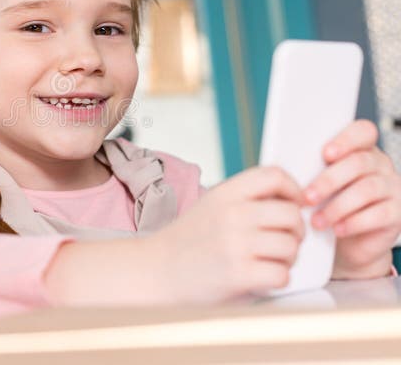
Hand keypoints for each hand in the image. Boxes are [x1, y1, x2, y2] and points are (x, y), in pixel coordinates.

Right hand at [156, 167, 304, 302]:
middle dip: (295, 230)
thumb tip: (291, 200)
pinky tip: (262, 277)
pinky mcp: (239, 274)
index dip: (293, 189)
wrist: (157, 269)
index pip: (274, 175)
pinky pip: (282, 274)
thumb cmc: (188, 240)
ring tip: (270, 260)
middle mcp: (232, 214)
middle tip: (285, 239)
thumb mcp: (212, 205)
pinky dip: (278, 278)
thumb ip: (246, 199)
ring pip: (290, 246)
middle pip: (291, 213)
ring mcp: (236, 244)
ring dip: (287, 257)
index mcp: (226, 193)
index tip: (295, 203)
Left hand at [305, 120, 400, 279]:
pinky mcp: (398, 213)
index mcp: (361, 150)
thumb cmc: (327, 206)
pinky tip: (337, 229)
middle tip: (307, 196)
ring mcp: (393, 188)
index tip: (326, 154)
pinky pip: (379, 214)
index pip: (363, 131)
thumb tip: (287, 166)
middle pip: (359, 163)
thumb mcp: (318, 184)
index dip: (346, 139)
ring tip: (317, 220)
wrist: (348, 243)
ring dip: (337, 206)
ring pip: (368, 189)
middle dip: (329, 180)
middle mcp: (381, 165)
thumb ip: (311, 169)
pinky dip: (354, 222)